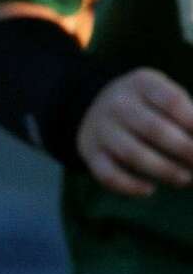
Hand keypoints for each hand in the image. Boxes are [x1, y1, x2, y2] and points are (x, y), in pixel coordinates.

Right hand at [76, 68, 192, 195]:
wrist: (97, 110)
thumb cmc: (148, 108)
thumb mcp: (164, 98)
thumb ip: (187, 117)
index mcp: (142, 83)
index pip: (172, 101)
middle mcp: (118, 103)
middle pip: (154, 129)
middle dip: (184, 150)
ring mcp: (101, 128)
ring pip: (133, 154)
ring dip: (164, 170)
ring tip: (185, 179)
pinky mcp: (90, 152)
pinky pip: (108, 174)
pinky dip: (130, 186)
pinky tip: (149, 190)